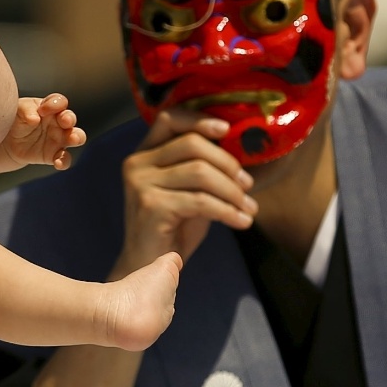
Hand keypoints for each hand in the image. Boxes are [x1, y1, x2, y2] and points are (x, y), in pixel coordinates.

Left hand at [1, 94, 86, 169]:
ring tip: (72, 139)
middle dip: (70, 118)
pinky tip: (57, 163)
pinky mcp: (54, 155)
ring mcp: (59, 139)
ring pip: (76, 137)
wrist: (9, 142)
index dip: (55, 104)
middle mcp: (58, 123)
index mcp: (50, 108)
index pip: (59, 101)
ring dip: (77, 137)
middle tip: (64, 120)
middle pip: (71, 118)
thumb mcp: (19, 110)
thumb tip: (34, 118)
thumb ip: (26, 110)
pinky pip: (65, 159)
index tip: (42, 110)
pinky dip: (64, 162)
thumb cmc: (17, 120)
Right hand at [119, 110, 255, 274]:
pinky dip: (227, 211)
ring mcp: (140, 184)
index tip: (228, 129)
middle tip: (248, 185)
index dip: (200, 119)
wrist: (148, 267)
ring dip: (232, 191)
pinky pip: (200, 201)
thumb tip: (239, 147)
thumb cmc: (173, 227)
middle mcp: (136, 164)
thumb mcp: (187, 189)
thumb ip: (200, 166)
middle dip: (228, 163)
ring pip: (200, 172)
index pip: (169, 118)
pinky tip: (242, 222)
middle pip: (192, 144)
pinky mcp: (151, 206)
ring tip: (249, 208)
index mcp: (143, 154)